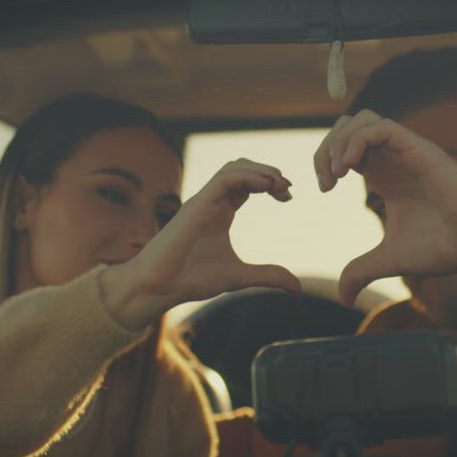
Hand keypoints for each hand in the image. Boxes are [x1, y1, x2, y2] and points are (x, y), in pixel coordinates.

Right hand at [100, 159, 300, 328]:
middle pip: (243, 168)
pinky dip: (248, 176)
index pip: (248, 184)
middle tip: (287, 188)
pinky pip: (224, 178)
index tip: (288, 197)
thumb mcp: (240, 277)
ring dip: (261, 170)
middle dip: (269, 172)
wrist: (159, 287)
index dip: (271, 184)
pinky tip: (266, 185)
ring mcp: (204, 200)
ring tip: (280, 183)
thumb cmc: (191, 279)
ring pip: (234, 167)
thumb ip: (268, 277)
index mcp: (221, 212)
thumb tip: (297, 289)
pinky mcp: (197, 204)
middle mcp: (212, 201)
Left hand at [314, 110, 456, 304]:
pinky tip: (350, 168)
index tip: (323, 190)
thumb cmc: (443, 246)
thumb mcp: (389, 259)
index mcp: (384, 175)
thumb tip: (343, 297)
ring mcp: (407, 151)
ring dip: (340, 141)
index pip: (344, 147)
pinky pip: (381, 127)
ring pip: (362, 119)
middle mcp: (393, 158)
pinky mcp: (420, 149)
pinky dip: (357, 141)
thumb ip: (362, 271)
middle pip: (348, 126)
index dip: (324, 160)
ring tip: (337, 173)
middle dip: (325, 147)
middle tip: (326, 181)